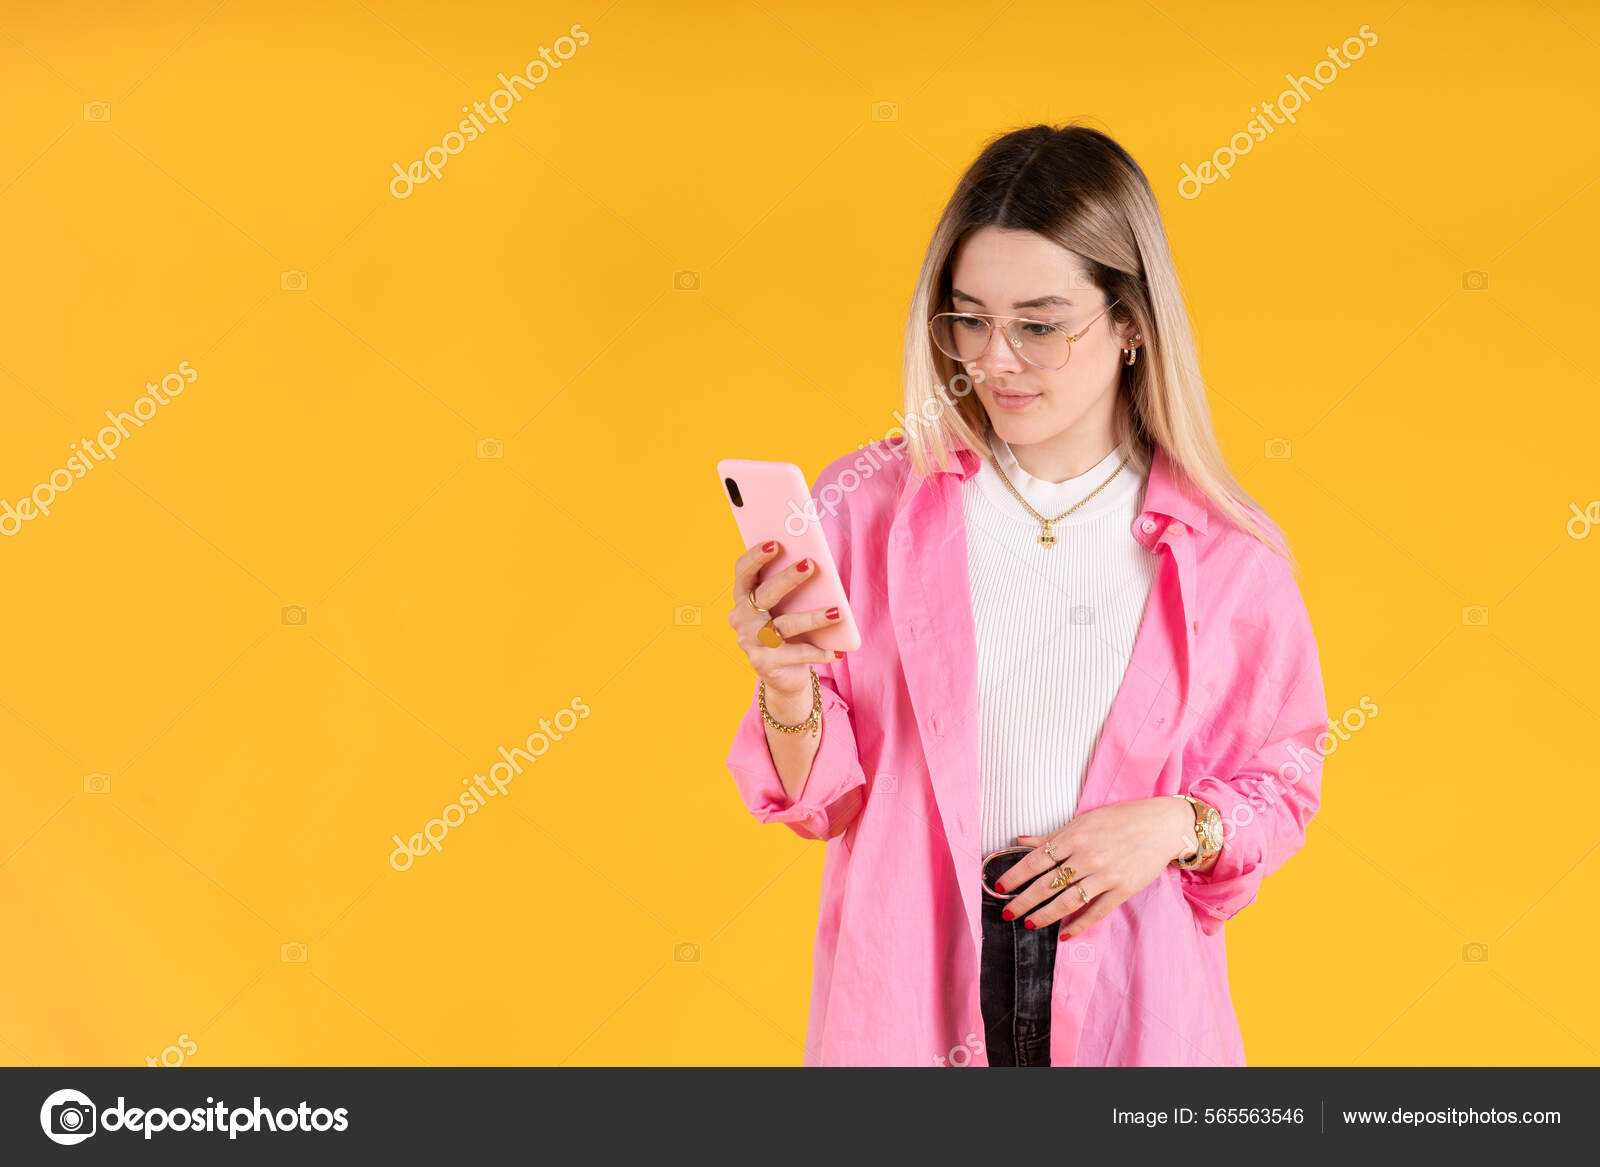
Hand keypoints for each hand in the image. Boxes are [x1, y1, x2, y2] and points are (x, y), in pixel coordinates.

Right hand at [729, 540, 849, 702]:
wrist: (782, 673)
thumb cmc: (786, 628)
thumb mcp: (785, 606)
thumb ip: (790, 586)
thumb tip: (813, 563)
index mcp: (743, 597)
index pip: (743, 572)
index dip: (755, 557)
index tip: (776, 543)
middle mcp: (741, 619)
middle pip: (764, 595)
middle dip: (787, 578)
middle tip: (810, 564)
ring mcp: (751, 642)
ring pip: (785, 625)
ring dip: (813, 618)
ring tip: (837, 612)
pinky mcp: (765, 663)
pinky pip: (796, 655)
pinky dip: (818, 652)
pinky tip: (836, 652)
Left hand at [993, 796, 1198, 936]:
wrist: (1160, 826)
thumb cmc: (1119, 820)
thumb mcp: (1083, 821)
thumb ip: (1053, 836)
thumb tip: (1021, 840)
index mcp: (1073, 837)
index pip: (1035, 860)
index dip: (1015, 875)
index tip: (1000, 886)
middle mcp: (1087, 857)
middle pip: (1047, 884)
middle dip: (1024, 901)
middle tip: (1008, 913)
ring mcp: (1105, 875)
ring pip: (1067, 901)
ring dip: (1045, 915)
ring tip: (1030, 924)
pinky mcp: (1122, 890)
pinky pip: (1095, 912)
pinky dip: (1078, 925)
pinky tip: (1064, 934)